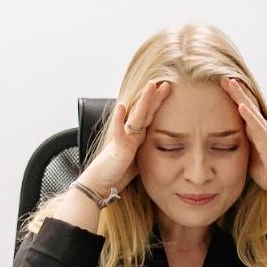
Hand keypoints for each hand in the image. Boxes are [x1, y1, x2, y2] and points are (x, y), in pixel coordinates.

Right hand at [77, 80, 172, 195]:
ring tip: (150, 86)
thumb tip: (160, 149)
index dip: (158, 103)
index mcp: (136, 137)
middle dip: (154, 97)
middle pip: (145, 112)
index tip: (167, 90)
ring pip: (136, 116)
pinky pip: (119, 131)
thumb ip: (144, 151)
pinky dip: (119, 119)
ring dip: (144, 100)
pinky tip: (122, 106)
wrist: (99, 184)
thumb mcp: (136, 161)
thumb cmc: (115, 173)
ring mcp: (124, 138)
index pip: (149, 116)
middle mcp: (131, 135)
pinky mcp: (118, 147)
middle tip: (165, 82)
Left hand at [221, 79, 266, 200]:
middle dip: (236, 91)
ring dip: (241, 96)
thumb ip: (243, 146)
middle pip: (248, 105)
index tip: (224, 85)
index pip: (245, 110)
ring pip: (252, 111)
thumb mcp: (250, 156)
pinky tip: (241, 106)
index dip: (235, 97)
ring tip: (231, 83)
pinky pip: (257, 127)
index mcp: (258, 132)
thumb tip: (227, 142)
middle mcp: (263, 129)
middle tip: (224, 77)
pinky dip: (249, 116)